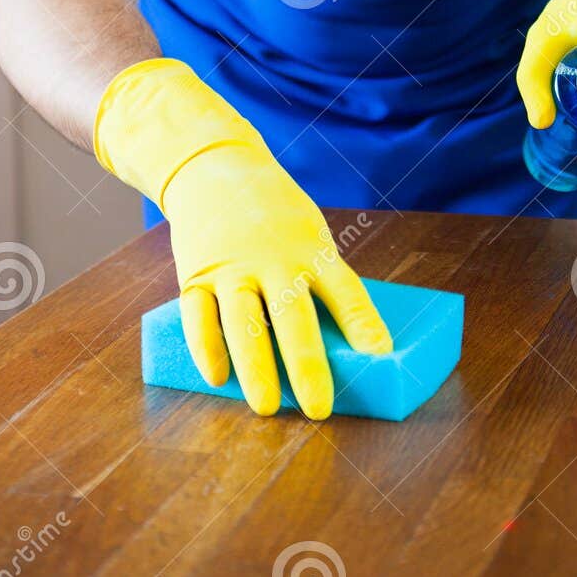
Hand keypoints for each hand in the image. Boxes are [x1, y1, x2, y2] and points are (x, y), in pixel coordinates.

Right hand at [94, 59, 391, 416]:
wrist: (216, 168)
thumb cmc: (276, 215)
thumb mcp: (310, 234)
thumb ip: (321, 282)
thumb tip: (348, 344)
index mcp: (312, 250)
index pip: (345, 290)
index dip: (363, 322)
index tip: (380, 354)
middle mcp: (274, 259)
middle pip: (292, 316)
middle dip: (307, 364)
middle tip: (319, 407)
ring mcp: (232, 266)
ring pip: (243, 321)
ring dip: (256, 366)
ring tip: (267, 406)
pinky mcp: (195, 273)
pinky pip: (198, 315)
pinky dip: (206, 346)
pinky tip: (218, 377)